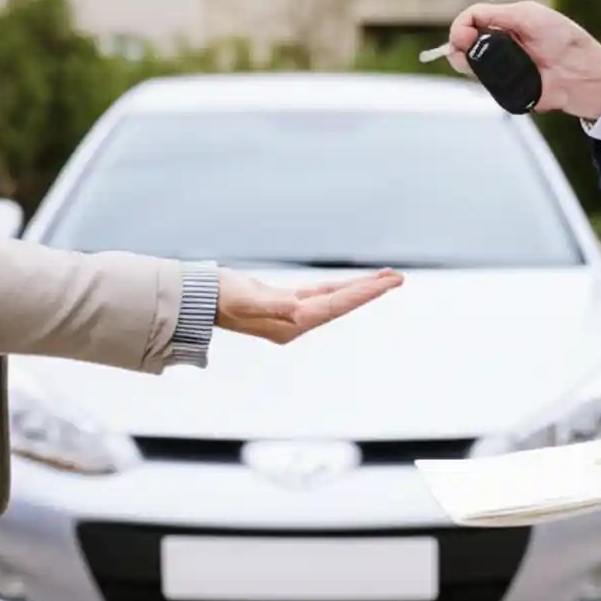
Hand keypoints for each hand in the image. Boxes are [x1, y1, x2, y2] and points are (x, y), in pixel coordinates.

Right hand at [216, 268, 402, 343]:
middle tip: (398, 278)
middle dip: (370, 291)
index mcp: (292, 322)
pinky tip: (357, 283)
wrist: (202, 299)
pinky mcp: (289, 302)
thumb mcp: (245, 300)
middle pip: (342, 304)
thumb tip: (296, 307)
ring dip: (361, 289)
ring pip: (336, 299)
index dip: (362, 294)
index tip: (386, 283)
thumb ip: (271, 305)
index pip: (335, 306)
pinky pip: (324, 295)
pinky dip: (342, 288)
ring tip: (387, 278)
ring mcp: (294, 313)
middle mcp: (297, 321)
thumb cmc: (221, 299)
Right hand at [447, 1, 600, 118]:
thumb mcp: (527, 15)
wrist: (582, 73)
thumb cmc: (562, 39)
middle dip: (458, 48)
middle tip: (465, 50)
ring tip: (482, 64)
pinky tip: (495, 78)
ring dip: (469, 65)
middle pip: (462, 46)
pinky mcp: (506, 90)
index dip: (460, 28)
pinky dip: (486, 82)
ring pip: (469, 67)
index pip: (470, 21)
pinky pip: (486, 87)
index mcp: (504, 23)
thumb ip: (494, 16)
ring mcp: (502, 68)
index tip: (463, 37)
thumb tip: (463, 27)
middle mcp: (500, 44)